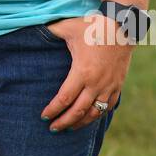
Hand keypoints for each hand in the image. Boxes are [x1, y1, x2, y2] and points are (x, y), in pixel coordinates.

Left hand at [40, 13, 132, 131]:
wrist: (123, 27)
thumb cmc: (93, 26)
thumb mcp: (68, 27)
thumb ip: (50, 30)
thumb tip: (33, 28)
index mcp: (82, 72)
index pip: (64, 99)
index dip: (53, 110)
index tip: (43, 116)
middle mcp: (96, 84)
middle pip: (78, 112)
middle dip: (63, 122)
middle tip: (52, 128)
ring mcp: (109, 87)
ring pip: (94, 113)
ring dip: (80, 123)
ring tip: (68, 128)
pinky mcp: (118, 86)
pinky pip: (107, 107)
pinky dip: (97, 116)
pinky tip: (88, 118)